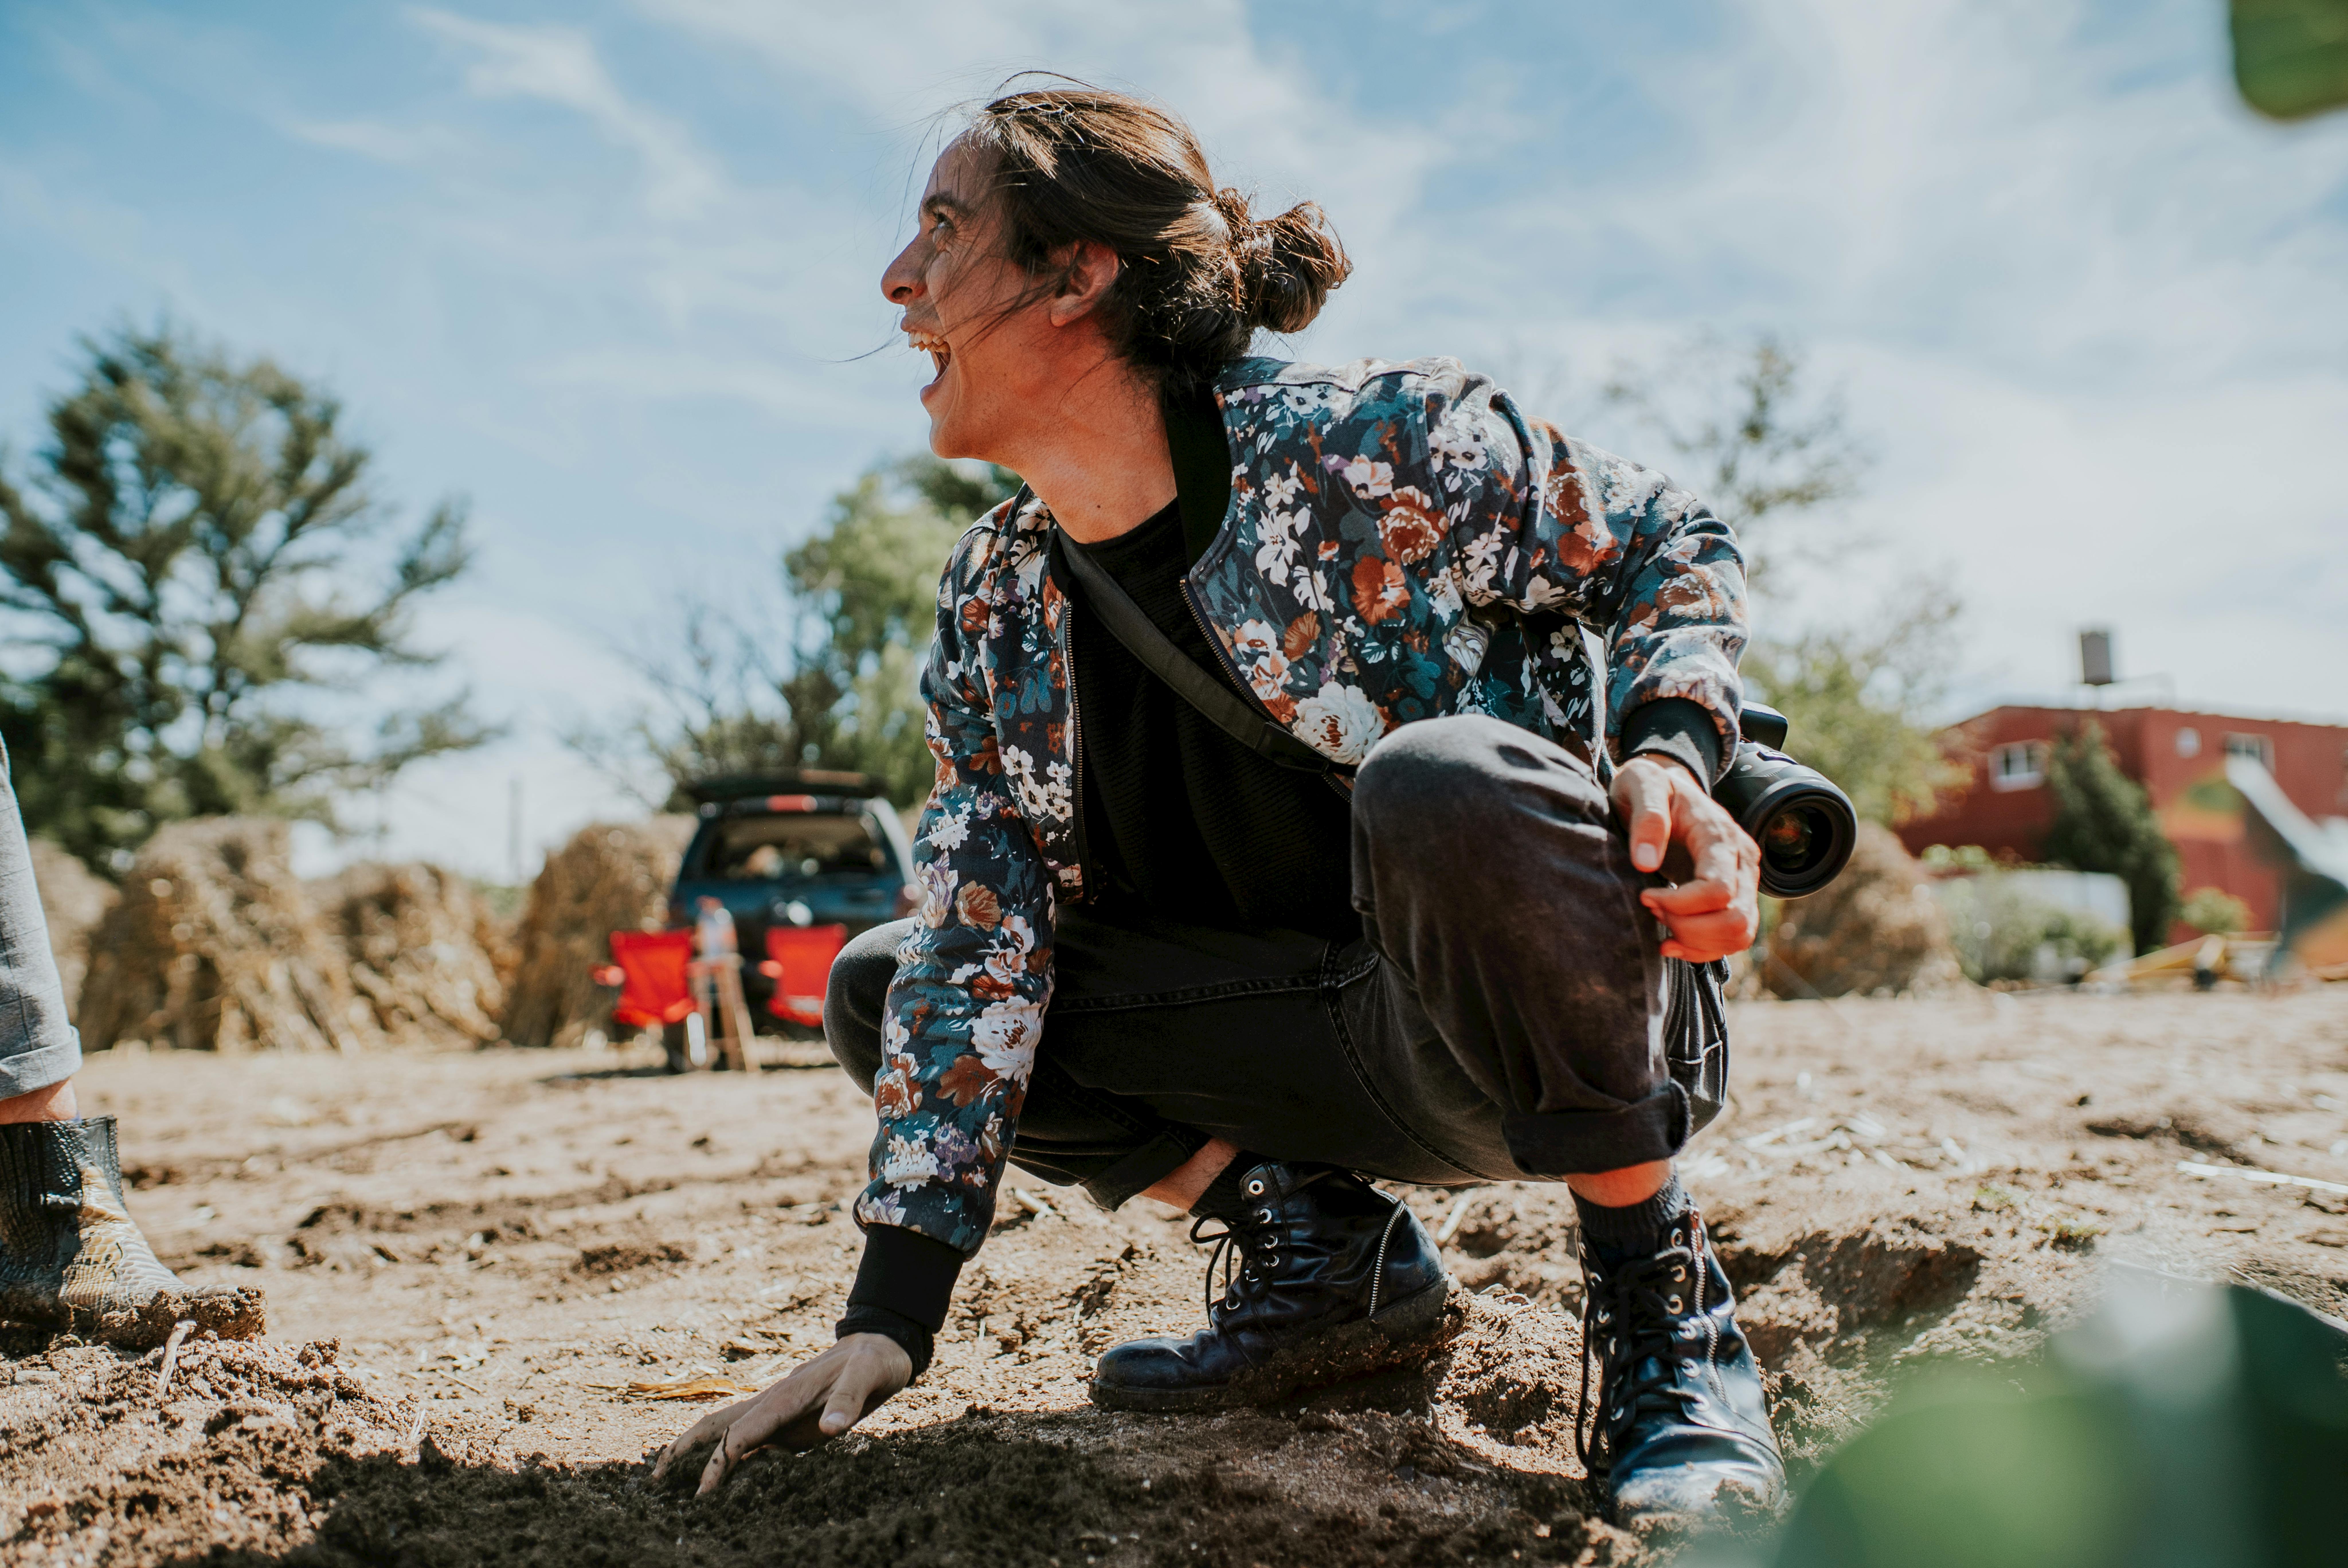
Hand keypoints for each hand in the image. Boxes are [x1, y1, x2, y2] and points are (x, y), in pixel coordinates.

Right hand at [651, 1333, 911, 1495]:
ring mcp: (779, 1413)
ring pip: (728, 1430)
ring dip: (700, 1452)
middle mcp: (774, 1403)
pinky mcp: (789, 1423)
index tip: (705, 1491)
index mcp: (787, 1395)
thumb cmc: (873, 1361)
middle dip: (686, 1449)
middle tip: (657, 1478)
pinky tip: (719, 1479)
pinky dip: (729, 1458)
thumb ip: (848, 1401)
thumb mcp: (867, 1376)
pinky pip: (752, 1442)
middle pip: (718, 1425)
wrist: (881, 1346)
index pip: (745, 1431)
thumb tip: (832, 1430)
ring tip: (671, 1478)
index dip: (722, 1461)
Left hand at [1608, 754, 1759, 963]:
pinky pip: (1734, 939)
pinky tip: (1671, 941)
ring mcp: (1744, 881)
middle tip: (1652, 908)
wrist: (1664, 789)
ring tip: (1660, 920)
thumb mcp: (1642, 784)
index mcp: (1721, 835)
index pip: (1717, 891)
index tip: (1644, 895)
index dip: (1679, 905)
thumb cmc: (1650, 786)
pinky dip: (1703, 949)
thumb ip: (1647, 817)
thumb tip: (1646, 863)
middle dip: (1688, 927)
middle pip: (1735, 920)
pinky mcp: (1736, 897)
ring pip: (1740, 935)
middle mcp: (1742, 860)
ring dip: (1696, 940)